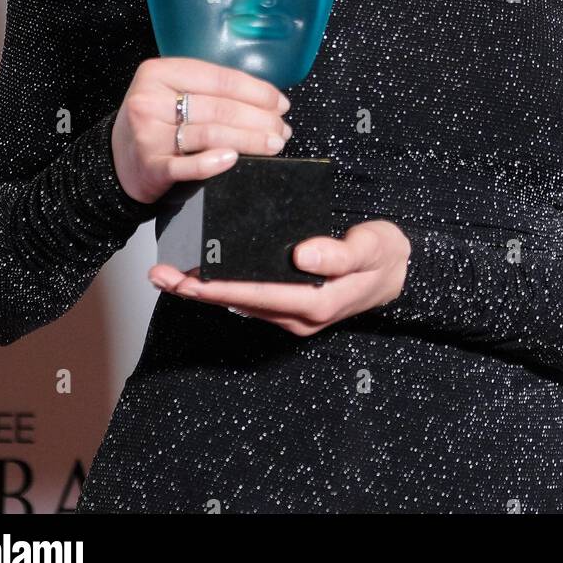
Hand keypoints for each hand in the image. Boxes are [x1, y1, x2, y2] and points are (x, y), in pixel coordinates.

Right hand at [111, 58, 291, 204]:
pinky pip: (187, 165)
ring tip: (272, 144)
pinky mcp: (150, 167)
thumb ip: (209, 91)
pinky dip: (212, 162)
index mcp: (159, 72)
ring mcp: (148, 134)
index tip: (280, 103)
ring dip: (249, 140)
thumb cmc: (155, 122)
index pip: (219, 79)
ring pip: (210, 134)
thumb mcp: (172, 93)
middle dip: (259, 119)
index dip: (256, 91)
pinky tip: (233, 159)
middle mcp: (150, 100)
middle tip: (281, 129)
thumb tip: (268, 102)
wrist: (117, 160)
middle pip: (219, 107)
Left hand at [147, 220, 412, 335]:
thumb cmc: (385, 256)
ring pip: (241, 303)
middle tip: (160, 275)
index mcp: (314, 302)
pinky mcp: (293, 304)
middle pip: (238, 302)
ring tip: (169, 274)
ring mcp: (294, 313)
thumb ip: (338, 253)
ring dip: (206, 289)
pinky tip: (207, 273)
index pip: (255, 294)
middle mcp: (298, 314)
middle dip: (197, 290)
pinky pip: (252, 298)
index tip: (185, 278)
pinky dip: (226, 287)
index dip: (218, 286)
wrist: (403, 272)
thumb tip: (300, 254)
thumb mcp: (370, 248)